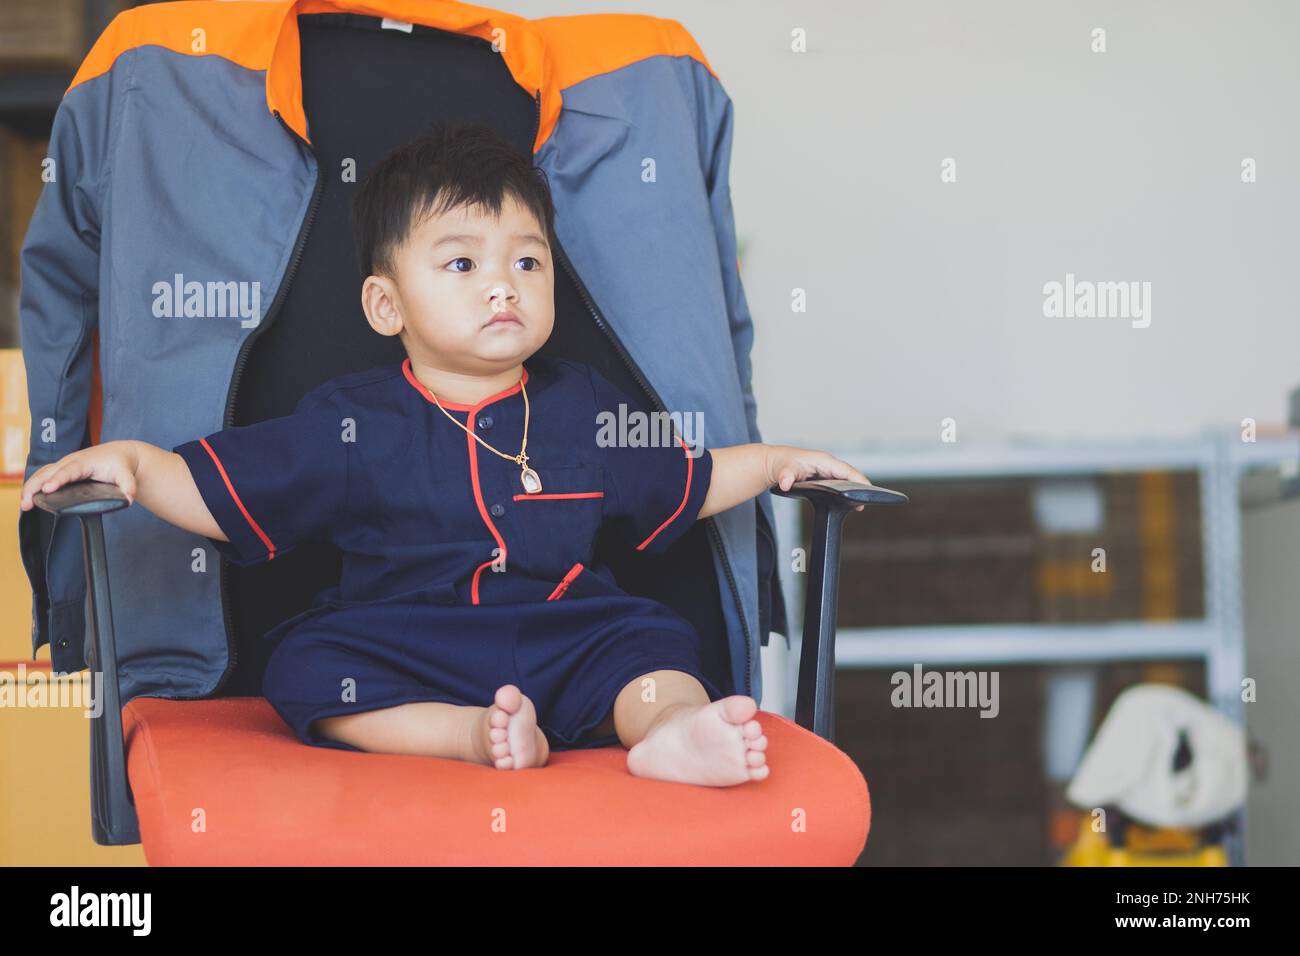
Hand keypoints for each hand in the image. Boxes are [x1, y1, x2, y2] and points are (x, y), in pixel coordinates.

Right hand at [19, 441, 139, 511]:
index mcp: (85, 462)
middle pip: (49, 472)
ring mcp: (64, 464)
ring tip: (25, 505)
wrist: (119, 453)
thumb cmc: (120, 464)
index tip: (48, 489)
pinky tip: (28, 498)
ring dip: (30, 487)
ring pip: (42, 473)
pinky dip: (33, 484)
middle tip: (27, 503)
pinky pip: (43, 474)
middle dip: (36, 486)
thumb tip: (129, 500)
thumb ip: (128, 486)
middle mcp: (71, 461)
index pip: (68, 471)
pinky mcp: (61, 468)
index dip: (57, 479)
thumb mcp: (126, 475)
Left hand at [764, 445, 873, 511]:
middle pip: (850, 475)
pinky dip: (846, 492)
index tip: (867, 491)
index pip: (846, 470)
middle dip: (860, 487)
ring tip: (859, 506)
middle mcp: (828, 464)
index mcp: (824, 460)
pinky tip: (849, 503)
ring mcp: (827, 470)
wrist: (775, 463)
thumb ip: (785, 477)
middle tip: (864, 504)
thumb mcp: (783, 471)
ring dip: (854, 490)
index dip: (858, 480)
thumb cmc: (781, 464)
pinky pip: (840, 483)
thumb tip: (785, 483)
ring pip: (846, 480)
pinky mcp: (825, 476)